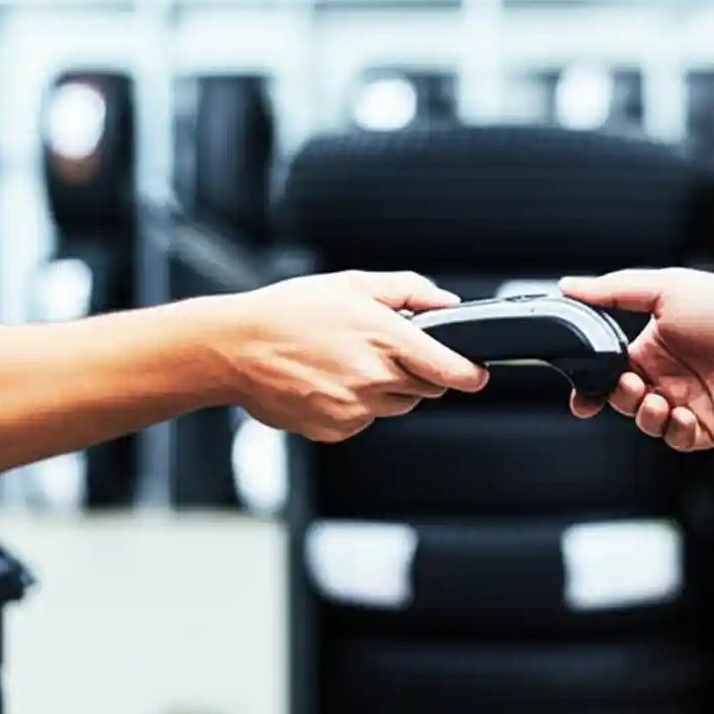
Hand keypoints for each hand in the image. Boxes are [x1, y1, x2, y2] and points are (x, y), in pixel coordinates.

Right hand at [217, 270, 487, 441]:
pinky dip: (357, 405)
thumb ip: (409, 291)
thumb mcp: (353, 284)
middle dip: (419, 372)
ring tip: (348, 362)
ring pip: (396, 405)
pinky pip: (365, 420)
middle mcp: (375, 377)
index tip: (478, 374)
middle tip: (384, 351)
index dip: (470, 374)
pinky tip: (329, 381)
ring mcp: (356, 408)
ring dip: (387, 388)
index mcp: (386, 339)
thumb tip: (449, 303)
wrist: (235, 348)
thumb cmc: (290, 311)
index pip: (449, 369)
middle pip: (427, 388)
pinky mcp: (337, 428)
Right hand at [560, 268, 713, 451]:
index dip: (592, 383)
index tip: (579, 393)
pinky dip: (671, 429)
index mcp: (657, 346)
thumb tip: (569, 285)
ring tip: (656, 399)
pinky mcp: (710, 428)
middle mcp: (671, 376)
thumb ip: (612, 291)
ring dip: (642, 414)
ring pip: (647, 421)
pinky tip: (679, 412)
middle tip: (629, 385)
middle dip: (617, 397)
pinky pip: (677, 438)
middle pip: (624, 399)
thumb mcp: (664, 288)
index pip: (613, 369)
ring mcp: (690, 403)